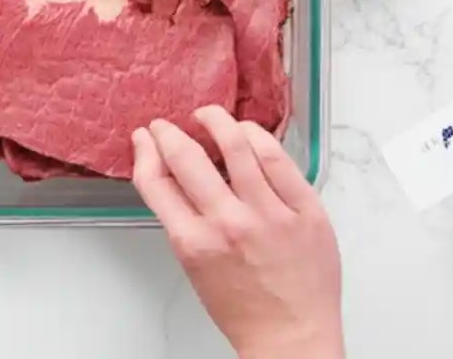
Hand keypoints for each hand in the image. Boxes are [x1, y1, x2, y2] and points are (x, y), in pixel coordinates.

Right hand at [132, 106, 343, 358]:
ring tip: (209, 115)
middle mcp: (230, 224)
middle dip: (170, 133)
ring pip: (238, 146)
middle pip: (189, 158)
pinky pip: (279, 160)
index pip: (156, 182)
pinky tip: (249, 132)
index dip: (146, 152)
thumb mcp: (197, 268)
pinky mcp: (306, 209)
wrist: (291, 336)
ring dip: (216, 121)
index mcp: (194, 243)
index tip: (145, 139)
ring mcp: (271, 214)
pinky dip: (259, 138)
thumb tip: (176, 178)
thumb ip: (185, 223)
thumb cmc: (244, 309)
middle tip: (167, 124)